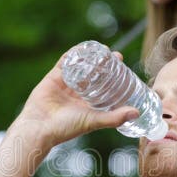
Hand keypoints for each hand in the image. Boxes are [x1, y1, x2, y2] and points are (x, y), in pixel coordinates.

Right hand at [17, 51, 138, 146]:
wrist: (40, 127)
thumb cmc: (66, 128)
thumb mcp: (94, 121)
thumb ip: (114, 118)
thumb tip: (137, 113)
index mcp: (88, 104)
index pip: (105, 87)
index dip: (115, 77)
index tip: (124, 68)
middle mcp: (78, 93)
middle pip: (94, 74)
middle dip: (105, 64)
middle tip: (116, 56)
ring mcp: (66, 84)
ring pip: (81, 67)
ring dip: (91, 57)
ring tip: (103, 49)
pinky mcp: (54, 77)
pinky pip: (65, 62)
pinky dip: (73, 54)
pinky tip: (83, 48)